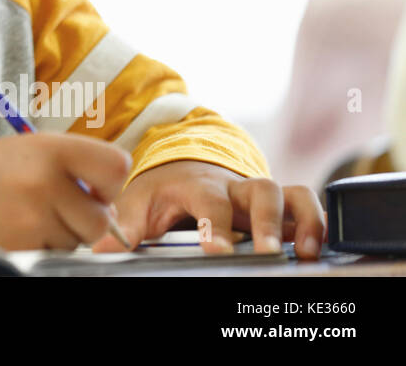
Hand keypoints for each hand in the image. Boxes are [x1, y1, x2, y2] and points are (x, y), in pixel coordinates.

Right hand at [0, 133, 130, 249]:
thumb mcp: (34, 151)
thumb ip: (77, 168)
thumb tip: (112, 207)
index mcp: (52, 149)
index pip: (116, 166)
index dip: (111, 185)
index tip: (96, 190)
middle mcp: (45, 180)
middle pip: (101, 219)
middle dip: (85, 221)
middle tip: (57, 210)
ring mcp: (33, 216)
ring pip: (78, 242)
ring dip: (62, 235)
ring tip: (30, 217)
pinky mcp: (22, 245)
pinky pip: (54, 255)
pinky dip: (42, 248)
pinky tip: (19, 230)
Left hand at [90, 160, 327, 258]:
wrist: (180, 165)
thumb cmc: (161, 190)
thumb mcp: (138, 204)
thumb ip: (124, 227)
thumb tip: (102, 250)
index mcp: (196, 185)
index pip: (208, 200)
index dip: (214, 223)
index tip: (216, 249)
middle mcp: (232, 186)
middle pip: (259, 191)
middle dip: (265, 221)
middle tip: (267, 252)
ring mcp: (256, 194)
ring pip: (288, 193)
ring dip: (299, 220)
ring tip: (302, 251)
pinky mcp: (275, 205)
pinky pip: (303, 203)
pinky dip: (314, 221)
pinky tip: (315, 247)